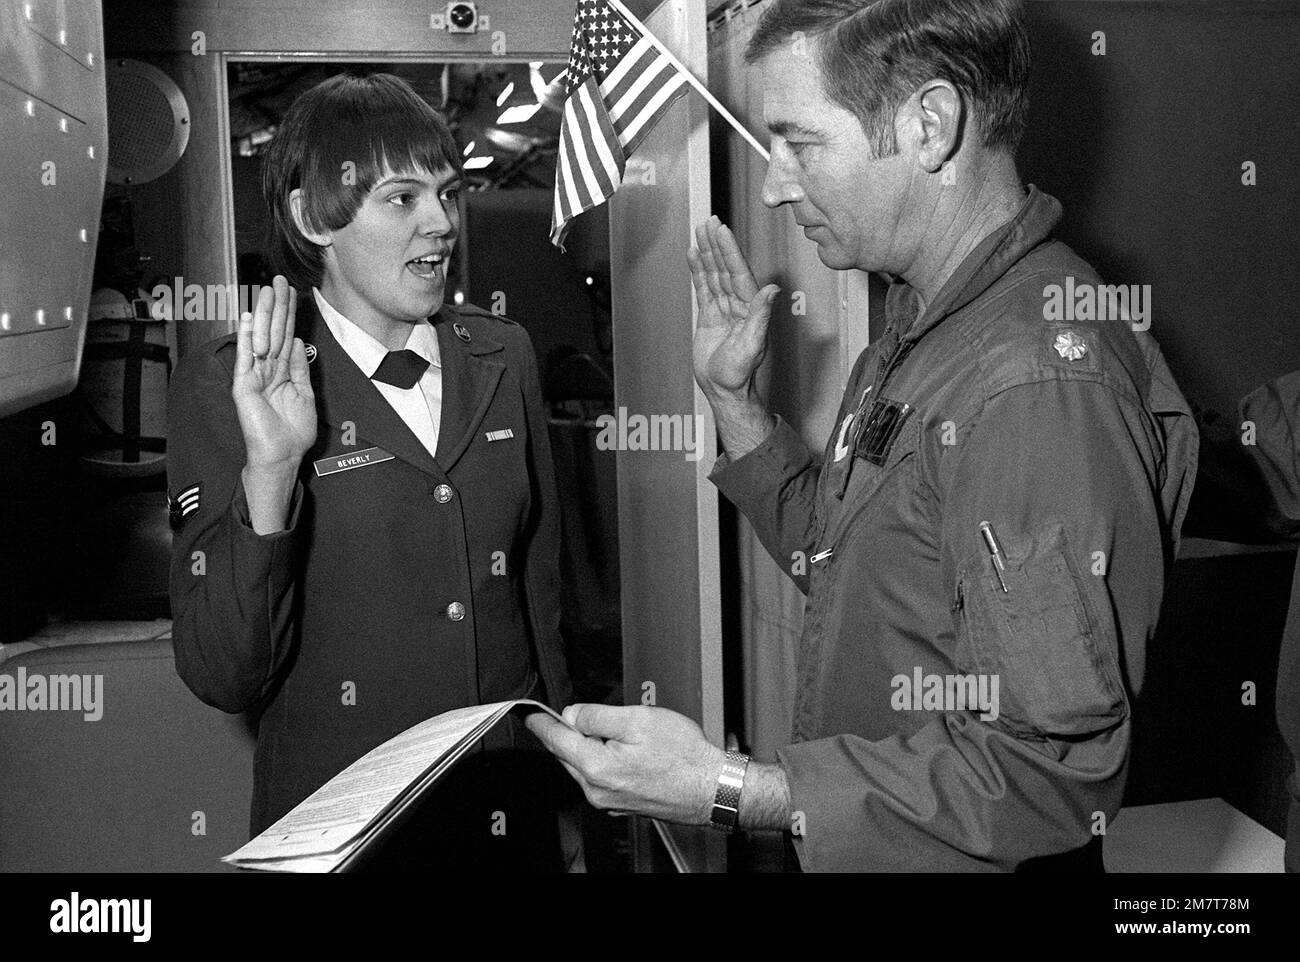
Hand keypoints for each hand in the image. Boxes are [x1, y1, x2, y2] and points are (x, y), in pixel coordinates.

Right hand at [232, 276, 315, 468]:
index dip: (289, 314)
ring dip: (264, 314)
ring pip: (261, 338)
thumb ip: (300, 367)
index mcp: (282, 372)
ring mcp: (254, 376)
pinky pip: (246, 357)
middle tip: (279, 280)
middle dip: (277, 306)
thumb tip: (299, 342)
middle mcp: (267, 370)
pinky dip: (247, 338)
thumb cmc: (293, 431)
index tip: (292, 292)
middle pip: (274, 331)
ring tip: (267, 290)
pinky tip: (249, 319)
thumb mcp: (304, 393)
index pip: (286, 336)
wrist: (282, 455)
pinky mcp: (244, 385)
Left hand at [525, 704, 725, 825]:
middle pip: (567, 755)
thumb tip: (572, 715)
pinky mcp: (623, 804)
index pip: (556, 741)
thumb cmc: (683, 756)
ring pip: (584, 767)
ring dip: (588, 747)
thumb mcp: (638, 720)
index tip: (531, 715)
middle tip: (578, 715)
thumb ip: (598, 716)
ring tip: (616, 732)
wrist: (711, 788)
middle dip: (568, 733)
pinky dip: (603, 762)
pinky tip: (624, 751)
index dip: (542, 724)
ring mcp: (609, 801)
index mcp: (597, 767)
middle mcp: (598, 790)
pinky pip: (600, 778)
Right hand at [688, 216, 779, 403]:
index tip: (722, 231)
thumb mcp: (752, 344)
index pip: (738, 272)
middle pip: (726, 268)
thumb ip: (760, 315)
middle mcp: (738, 304)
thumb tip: (772, 289)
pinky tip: (694, 255)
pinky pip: (703, 288)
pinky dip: (698, 271)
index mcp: (749, 307)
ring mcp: (723, 308)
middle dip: (718, 244)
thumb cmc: (740, 373)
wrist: (724, 390)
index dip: (730, 251)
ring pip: (714, 274)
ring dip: (708, 253)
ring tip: (701, 230)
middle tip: (710, 221)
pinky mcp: (709, 316)